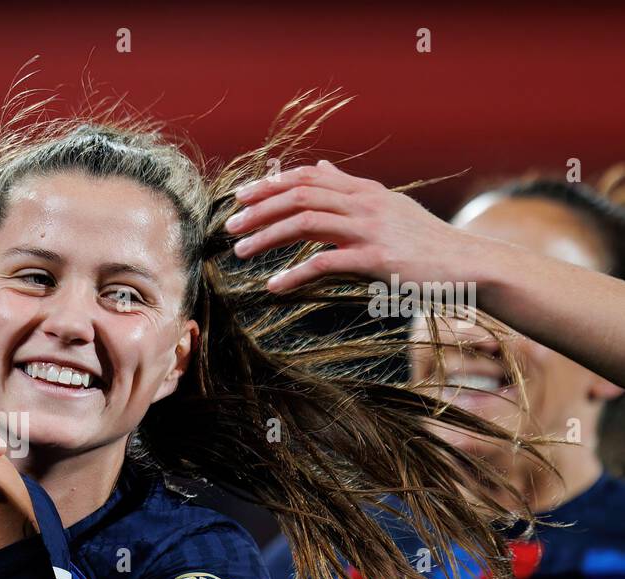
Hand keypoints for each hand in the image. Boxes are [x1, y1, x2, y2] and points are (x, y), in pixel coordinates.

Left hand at [227, 160, 477, 292]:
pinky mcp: (376, 260)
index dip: (271, 184)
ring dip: (267, 237)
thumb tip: (322, 169)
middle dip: (259, 208)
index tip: (240, 196)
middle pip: (300, 194)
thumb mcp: (388, 209)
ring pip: (305, 223)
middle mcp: (366, 203)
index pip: (309, 176)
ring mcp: (371, 230)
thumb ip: (351, 191)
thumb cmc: (425, 243)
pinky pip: (324, 264)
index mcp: (366, 191)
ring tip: (240, 253)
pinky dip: (293, 275)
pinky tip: (274, 287)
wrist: (470, 267)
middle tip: (230, 225)